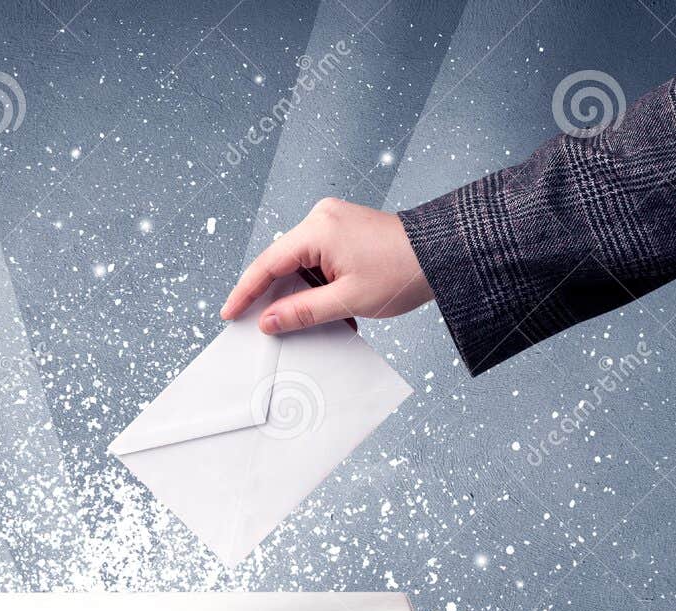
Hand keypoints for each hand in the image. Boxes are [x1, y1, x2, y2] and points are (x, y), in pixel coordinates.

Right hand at [220, 198, 433, 333]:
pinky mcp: (345, 229)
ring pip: (302, 264)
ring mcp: (334, 221)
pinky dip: (322, 285)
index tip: (230, 313)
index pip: (267, 263)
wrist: (445, 253)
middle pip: (283, 263)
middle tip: (270, 327)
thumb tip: (268, 321)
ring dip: (307, 295)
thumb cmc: (403, 271)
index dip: (245, 292)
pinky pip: (320, 260)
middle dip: (279, 297)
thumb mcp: (348, 301)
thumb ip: (302, 312)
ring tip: (324, 320)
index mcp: (318, 229)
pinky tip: (334, 307)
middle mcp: (321, 218)